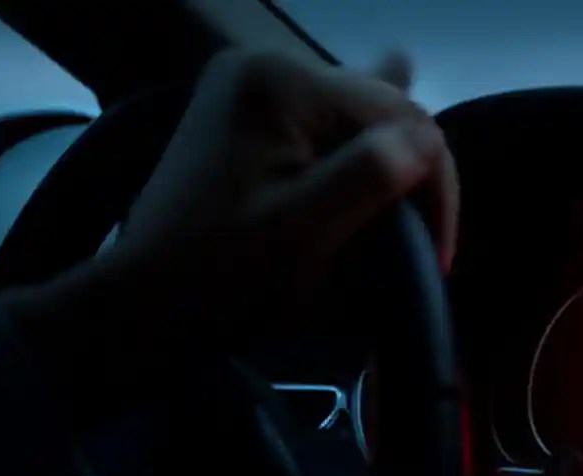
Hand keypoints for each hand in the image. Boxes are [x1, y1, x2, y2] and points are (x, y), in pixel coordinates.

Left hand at [105, 49, 457, 341]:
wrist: (144, 303)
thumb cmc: (222, 276)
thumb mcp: (301, 233)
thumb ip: (367, 178)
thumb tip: (430, 139)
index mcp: (280, 83)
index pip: (395, 113)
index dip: (433, 182)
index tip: (438, 256)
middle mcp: (266, 66)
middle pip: (379, 110)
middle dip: (411, 174)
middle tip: (426, 246)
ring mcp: (254, 86)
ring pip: (359, 118)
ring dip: (388, 166)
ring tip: (407, 219)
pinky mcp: (250, 115)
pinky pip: (327, 126)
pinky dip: (355, 154)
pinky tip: (378, 165)